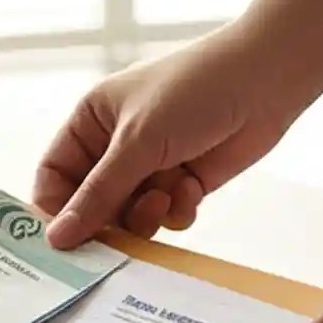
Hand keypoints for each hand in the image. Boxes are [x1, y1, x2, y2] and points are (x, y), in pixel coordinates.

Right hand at [34, 26, 306, 248]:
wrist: (268, 81)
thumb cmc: (195, 91)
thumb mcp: (137, 143)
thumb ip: (97, 195)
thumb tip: (56, 239)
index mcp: (91, 121)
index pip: (55, 173)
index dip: (55, 207)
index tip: (61, 242)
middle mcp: (117, 145)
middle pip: (91, 202)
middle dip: (106, 220)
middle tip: (115, 242)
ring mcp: (151, 165)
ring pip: (129, 216)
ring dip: (145, 217)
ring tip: (164, 200)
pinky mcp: (183, 182)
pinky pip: (165, 216)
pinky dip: (176, 211)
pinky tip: (192, 189)